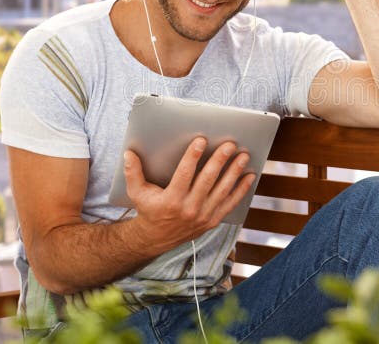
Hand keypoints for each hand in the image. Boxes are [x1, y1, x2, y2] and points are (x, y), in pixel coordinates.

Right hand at [122, 137, 253, 248]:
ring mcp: (203, 216)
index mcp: (171, 200)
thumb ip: (132, 172)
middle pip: (207, 180)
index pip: (184, 174)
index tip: (201, 140)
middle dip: (219, 160)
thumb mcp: (136, 192)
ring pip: (222, 190)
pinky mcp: (212, 220)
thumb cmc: (148, 209)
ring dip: (234, 171)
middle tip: (229, 144)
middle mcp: (189, 209)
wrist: (157, 238)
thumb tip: (129, 153)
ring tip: (243, 155)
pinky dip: (241, 189)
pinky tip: (249, 175)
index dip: (192, 156)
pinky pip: (230, 203)